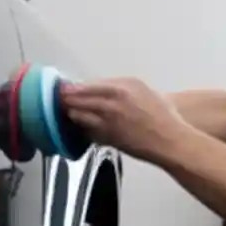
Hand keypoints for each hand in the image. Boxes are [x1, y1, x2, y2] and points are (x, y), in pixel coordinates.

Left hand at [59, 77, 191, 164]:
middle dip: (64, 99)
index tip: (61, 87)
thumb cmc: (160, 113)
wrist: (170, 139)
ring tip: (64, 110)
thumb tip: (93, 87)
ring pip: (78, 116)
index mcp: (120, 88)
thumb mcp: (140, 88)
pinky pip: (86, 131)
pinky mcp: (107, 138)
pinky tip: (79, 124)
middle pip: (77, 100)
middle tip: (56, 99)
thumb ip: (116, 86)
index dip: (70, 88)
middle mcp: (112, 104)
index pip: (86, 86)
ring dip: (69, 113)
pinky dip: (80, 127)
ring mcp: (108, 123)